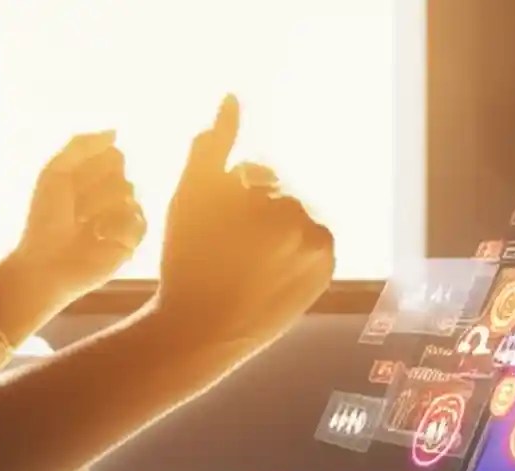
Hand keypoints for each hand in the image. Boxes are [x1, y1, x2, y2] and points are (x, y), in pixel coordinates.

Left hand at [12, 131, 146, 299]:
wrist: (45, 261)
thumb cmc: (44, 219)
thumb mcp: (56, 172)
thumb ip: (81, 145)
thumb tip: (115, 131)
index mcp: (92, 177)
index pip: (114, 155)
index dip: (94, 166)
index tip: (71, 184)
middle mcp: (110, 195)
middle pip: (122, 173)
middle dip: (94, 189)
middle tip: (75, 210)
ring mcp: (122, 218)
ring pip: (130, 194)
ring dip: (101, 207)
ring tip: (85, 225)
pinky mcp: (131, 241)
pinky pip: (138, 221)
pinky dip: (116, 226)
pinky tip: (99, 236)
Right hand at [154, 94, 333, 343]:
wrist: (200, 329)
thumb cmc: (189, 257)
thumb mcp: (191, 195)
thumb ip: (213, 144)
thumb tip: (233, 98)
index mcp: (271, 196)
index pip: (254, 175)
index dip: (226, 202)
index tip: (215, 235)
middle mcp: (304, 220)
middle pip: (279, 196)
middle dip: (254, 216)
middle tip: (228, 252)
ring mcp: (320, 247)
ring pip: (294, 221)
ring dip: (274, 233)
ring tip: (245, 263)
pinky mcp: (326, 271)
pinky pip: (310, 247)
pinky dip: (292, 252)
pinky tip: (266, 271)